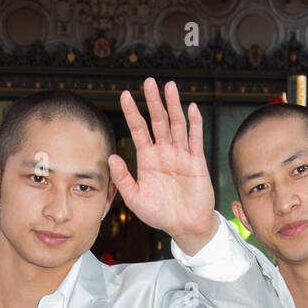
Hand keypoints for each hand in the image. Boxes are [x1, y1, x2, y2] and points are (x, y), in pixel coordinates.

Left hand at [109, 78, 218, 253]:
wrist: (184, 226)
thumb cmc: (159, 214)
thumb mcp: (135, 198)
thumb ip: (123, 178)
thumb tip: (111, 157)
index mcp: (147, 159)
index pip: (138, 130)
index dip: (132, 112)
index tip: (124, 95)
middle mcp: (164, 153)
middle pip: (158, 121)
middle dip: (153, 101)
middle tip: (149, 82)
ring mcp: (181, 155)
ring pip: (176, 124)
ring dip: (173, 105)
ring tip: (169, 86)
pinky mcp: (196, 161)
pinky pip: (195, 139)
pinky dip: (194, 123)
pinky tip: (191, 108)